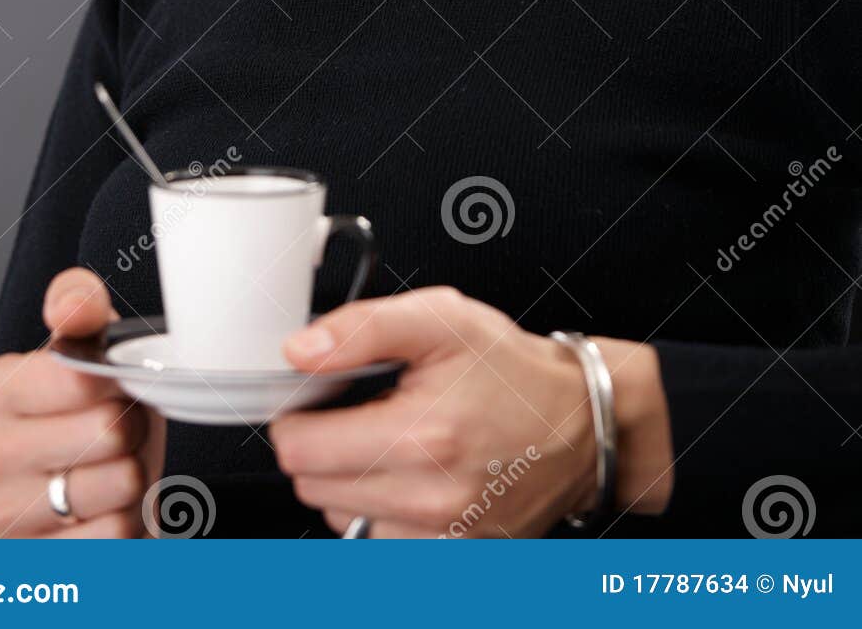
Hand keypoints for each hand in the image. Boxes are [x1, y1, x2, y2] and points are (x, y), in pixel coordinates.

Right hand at [0, 266, 166, 536]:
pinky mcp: (34, 564)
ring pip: (118, 485)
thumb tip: (70, 308)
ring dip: (135, 473)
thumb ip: (78, 303)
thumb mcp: (82, 341)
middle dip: (131, 426)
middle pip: (106, 433)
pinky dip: (129, 519)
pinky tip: (107, 507)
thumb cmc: (81, 407)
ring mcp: (0, 517)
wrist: (77, 480)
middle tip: (120, 427)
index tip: (110, 384)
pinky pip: (117, 537)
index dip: (116, 379)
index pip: (78, 378)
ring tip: (115, 465)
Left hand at [267, 285, 672, 536]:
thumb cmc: (511, 371)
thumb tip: (300, 351)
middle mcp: (430, 501)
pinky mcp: (450, 559)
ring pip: (341, 516)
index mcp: (422, 438)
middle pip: (312, 486)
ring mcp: (441, 539)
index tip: (321, 394)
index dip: (299, 413)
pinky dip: (380, 508)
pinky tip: (409, 473)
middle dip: (323, 444)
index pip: (300, 449)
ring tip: (392, 440)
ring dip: (349, 479)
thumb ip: (361, 328)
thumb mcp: (441, 318)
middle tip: (364, 410)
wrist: (578, 424)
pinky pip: (379, 539)